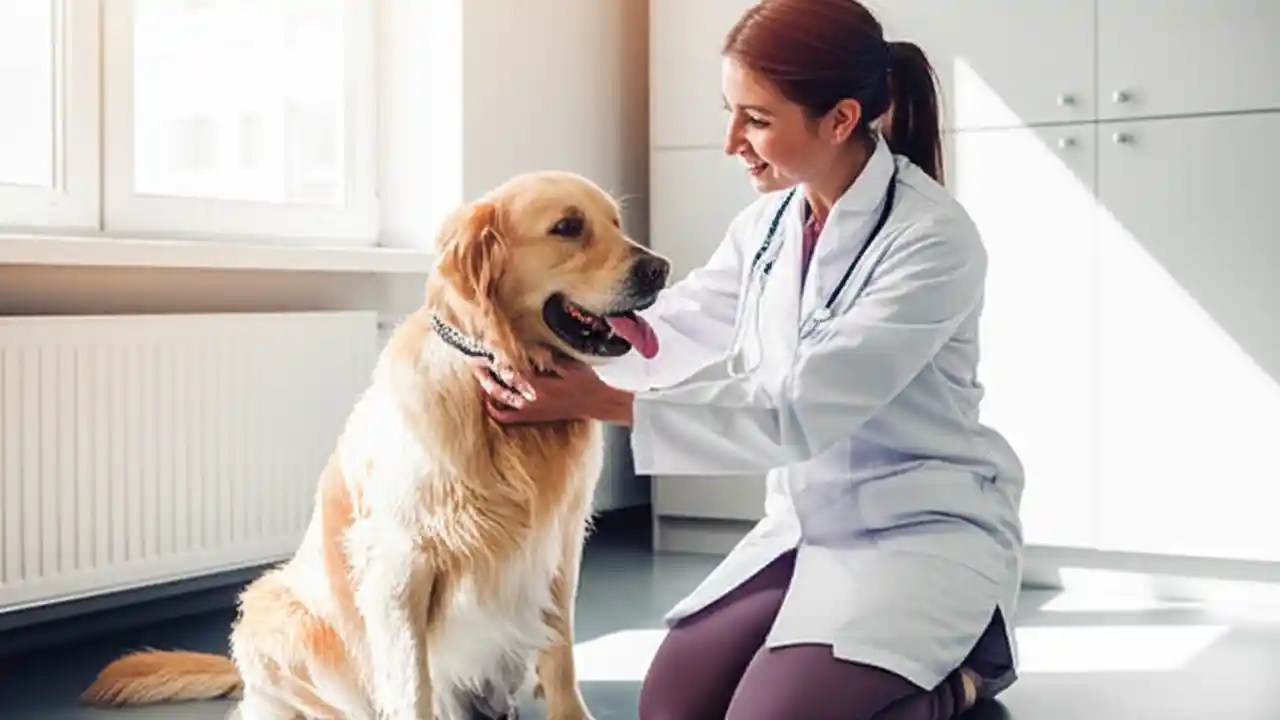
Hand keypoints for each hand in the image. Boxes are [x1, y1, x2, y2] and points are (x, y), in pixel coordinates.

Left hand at [471, 355, 632, 425]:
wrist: (597, 403)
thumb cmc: (586, 382)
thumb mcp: (570, 365)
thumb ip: (550, 358)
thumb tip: (532, 349)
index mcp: (541, 386)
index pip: (512, 374)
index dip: (497, 364)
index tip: (487, 353)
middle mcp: (532, 401)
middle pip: (500, 389)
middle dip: (486, 376)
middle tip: (477, 365)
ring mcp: (531, 411)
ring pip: (501, 403)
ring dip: (489, 390)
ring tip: (482, 378)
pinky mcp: (533, 417)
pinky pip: (508, 417)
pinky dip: (496, 409)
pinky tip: (489, 400)